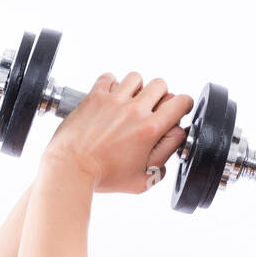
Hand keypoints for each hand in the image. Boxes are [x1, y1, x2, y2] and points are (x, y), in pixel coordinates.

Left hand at [41, 71, 193, 193]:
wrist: (71, 167)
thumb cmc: (104, 176)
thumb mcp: (143, 179)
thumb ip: (164, 156)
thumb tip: (177, 135)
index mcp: (150, 130)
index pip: (180, 102)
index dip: (184, 104)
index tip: (179, 109)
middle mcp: (134, 110)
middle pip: (160, 85)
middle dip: (161, 95)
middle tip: (153, 108)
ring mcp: (113, 100)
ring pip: (136, 77)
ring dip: (137, 88)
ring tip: (131, 102)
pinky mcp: (95, 96)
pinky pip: (110, 77)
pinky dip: (113, 84)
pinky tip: (111, 98)